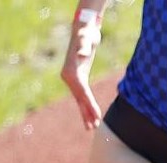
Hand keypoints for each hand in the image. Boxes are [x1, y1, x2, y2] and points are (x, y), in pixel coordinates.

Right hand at [61, 10, 103, 129]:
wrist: (82, 31)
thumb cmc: (86, 35)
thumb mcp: (86, 39)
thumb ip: (84, 47)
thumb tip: (81, 53)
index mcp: (71, 72)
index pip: (82, 92)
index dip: (90, 105)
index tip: (97, 116)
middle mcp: (68, 77)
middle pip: (79, 99)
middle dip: (87, 113)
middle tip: (93, 128)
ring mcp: (72, 79)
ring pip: (79, 99)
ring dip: (86, 113)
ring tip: (92, 127)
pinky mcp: (78, 78)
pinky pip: (82, 96)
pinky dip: (86, 105)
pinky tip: (91, 115)